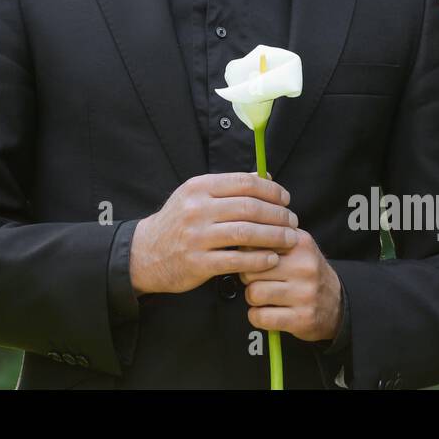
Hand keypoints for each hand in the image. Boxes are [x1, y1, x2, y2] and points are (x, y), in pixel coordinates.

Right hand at [131, 172, 299, 295]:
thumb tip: (264, 176)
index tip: (286, 199)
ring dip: (274, 236)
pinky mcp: (198, 263)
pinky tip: (272, 259)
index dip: (271, 190)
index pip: (244, 183)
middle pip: (249, 208)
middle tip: (292, 221)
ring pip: (246, 233)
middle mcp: (197, 209)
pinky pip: (237, 260)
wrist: (146, 253)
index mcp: (199, 188)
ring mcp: (196, 237)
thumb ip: (228, 187)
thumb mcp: (195, 196)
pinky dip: (259, 260)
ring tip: (289, 239)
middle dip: (277, 215)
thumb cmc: (178, 222)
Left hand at [239, 227, 341, 342]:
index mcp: (300, 243)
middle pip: (250, 270)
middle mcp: (304, 267)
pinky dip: (257, 316)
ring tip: (264, 296)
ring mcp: (304, 294)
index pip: (256, 243)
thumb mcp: (296, 245)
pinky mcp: (301, 318)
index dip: (247, 253)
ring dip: (252, 298)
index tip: (251, 259)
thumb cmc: (307, 272)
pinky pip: (261, 317)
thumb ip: (271, 235)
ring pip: (254, 293)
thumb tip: (240, 234)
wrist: (337, 303)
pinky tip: (266, 312)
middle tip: (259, 280)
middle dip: (248, 277)